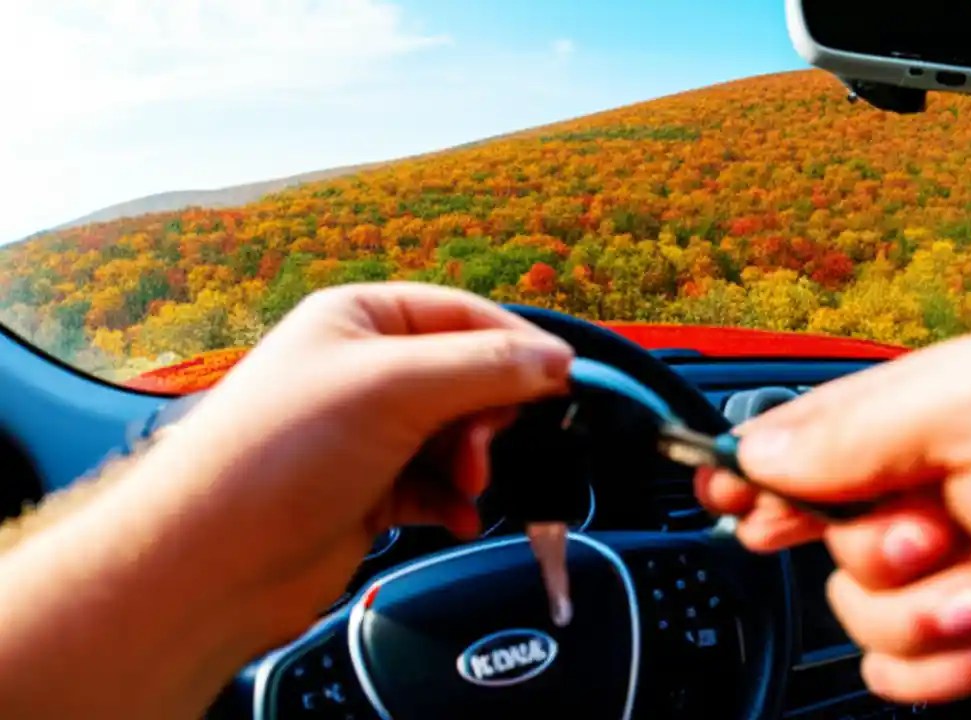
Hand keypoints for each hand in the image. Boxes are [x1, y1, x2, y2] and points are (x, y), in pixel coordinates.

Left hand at [134, 283, 575, 631]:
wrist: (210, 563)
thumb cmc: (281, 453)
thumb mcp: (393, 388)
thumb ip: (484, 367)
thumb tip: (556, 359)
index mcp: (360, 318)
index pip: (462, 313)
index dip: (516, 345)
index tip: (563, 380)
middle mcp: (363, 370)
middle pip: (467, 377)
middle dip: (488, 416)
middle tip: (485, 449)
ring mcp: (365, 432)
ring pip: (456, 435)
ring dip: (473, 463)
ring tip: (466, 489)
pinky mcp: (368, 489)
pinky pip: (437, 484)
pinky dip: (455, 500)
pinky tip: (456, 517)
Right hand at [698, 332, 970, 717]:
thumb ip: (861, 417)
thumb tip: (759, 449)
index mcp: (935, 415)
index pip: (810, 429)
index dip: (758, 461)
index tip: (726, 490)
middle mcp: (935, 491)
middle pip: (814, 523)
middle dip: (863, 542)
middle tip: (926, 537)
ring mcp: (950, 574)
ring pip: (849, 605)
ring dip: (915, 612)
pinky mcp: (968, 649)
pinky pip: (890, 669)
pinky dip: (936, 666)